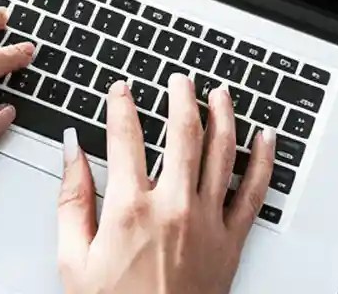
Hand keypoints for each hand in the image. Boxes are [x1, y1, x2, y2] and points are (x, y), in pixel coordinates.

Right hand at [57, 75, 275, 293]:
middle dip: (180, 97)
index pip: (125, 137)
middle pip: (182, 133)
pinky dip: (263, 160)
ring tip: (219, 93)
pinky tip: (265, 139)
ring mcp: (208, 223)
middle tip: (178, 80)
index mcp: (130, 208)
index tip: (121, 90)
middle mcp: (173, 208)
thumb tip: (72, 153)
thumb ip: (72, 198)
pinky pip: (254, 192)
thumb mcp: (73, 257)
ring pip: (222, 153)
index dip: (121, 105)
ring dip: (222, 115)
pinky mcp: (232, 242)